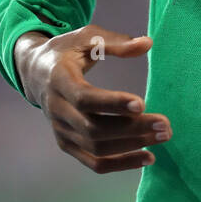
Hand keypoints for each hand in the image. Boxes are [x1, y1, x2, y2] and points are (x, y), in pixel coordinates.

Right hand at [14, 23, 168, 173]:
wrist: (36, 72)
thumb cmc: (67, 51)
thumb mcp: (87, 37)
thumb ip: (116, 42)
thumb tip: (148, 43)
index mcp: (59, 80)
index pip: (84, 98)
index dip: (112, 103)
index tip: (142, 104)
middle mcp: (57, 110)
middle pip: (94, 128)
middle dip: (132, 129)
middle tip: (165, 125)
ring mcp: (61, 131)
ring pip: (96, 147)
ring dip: (132, 146)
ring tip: (163, 136)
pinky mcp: (67, 144)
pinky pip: (94, 162)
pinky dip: (121, 164)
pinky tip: (149, 158)